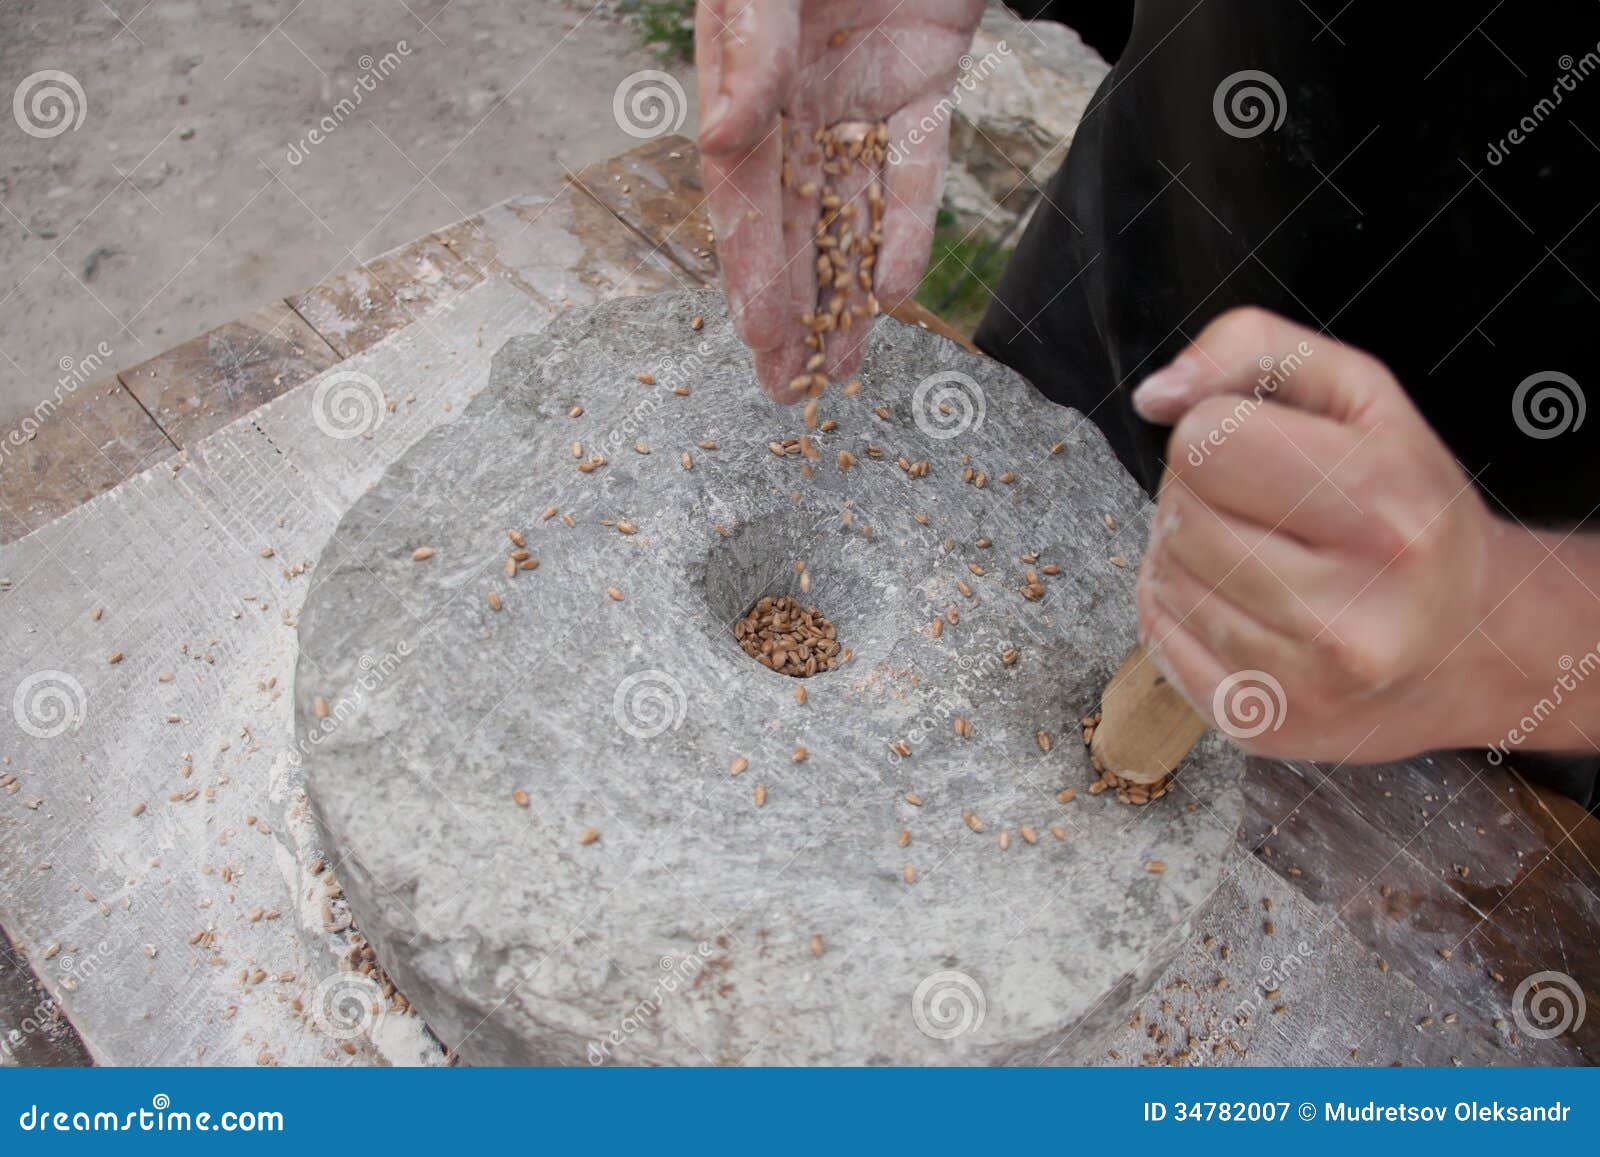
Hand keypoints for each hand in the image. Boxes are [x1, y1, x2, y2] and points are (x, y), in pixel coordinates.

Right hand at [696, 0, 984, 402]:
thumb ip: (750, 50)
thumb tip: (720, 138)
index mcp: (744, 76)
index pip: (744, 190)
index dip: (751, 268)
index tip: (760, 337)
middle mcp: (797, 99)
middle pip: (794, 221)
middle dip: (793, 309)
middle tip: (789, 388)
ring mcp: (862, 95)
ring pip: (854, 210)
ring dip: (848, 290)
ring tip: (842, 366)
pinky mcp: (924, 80)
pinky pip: (916, 162)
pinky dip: (909, 224)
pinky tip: (896, 289)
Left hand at [1131, 307, 1509, 762]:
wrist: (1470, 643)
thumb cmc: (1406, 505)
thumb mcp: (1359, 395)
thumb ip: (1253, 349)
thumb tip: (1156, 395)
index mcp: (1386, 510)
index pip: (1204, 442)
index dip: (1217, 429)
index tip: (1264, 448)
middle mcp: (1351, 612)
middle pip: (1179, 512)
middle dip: (1200, 492)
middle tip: (1264, 505)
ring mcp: (1303, 682)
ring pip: (1162, 576)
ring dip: (1186, 550)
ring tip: (1258, 550)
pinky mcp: (1260, 726)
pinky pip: (1155, 636)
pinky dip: (1178, 607)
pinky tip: (1239, 602)